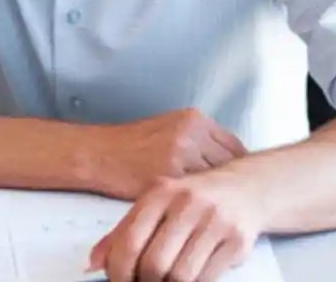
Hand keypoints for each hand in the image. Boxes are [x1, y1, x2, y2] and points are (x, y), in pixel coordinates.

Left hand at [87, 171, 264, 281]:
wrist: (245, 188)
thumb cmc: (192, 200)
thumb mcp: (155, 205)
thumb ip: (123, 232)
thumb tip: (94, 264)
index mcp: (159, 193)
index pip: (130, 241)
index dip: (119, 270)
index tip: (117, 281)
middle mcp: (186, 204)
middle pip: (154, 263)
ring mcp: (213, 222)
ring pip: (180, 275)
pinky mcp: (236, 241)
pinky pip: (206, 278)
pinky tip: (187, 279)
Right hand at [89, 109, 247, 198]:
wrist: (97, 153)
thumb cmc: (128, 145)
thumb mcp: (167, 129)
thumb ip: (197, 141)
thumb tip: (224, 160)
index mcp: (193, 119)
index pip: (234, 147)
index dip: (238, 170)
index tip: (238, 185)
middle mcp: (191, 134)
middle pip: (230, 166)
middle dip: (230, 187)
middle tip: (229, 203)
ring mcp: (181, 154)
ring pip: (214, 185)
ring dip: (216, 200)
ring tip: (214, 212)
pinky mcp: (168, 177)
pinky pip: (193, 197)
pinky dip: (197, 208)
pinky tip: (195, 215)